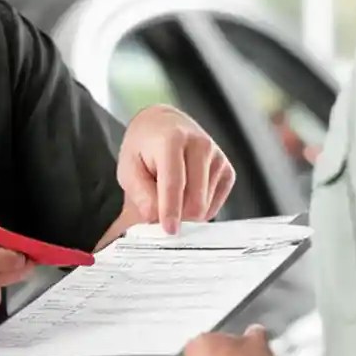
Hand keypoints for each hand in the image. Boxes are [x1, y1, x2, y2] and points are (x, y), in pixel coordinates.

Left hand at [118, 105, 234, 233]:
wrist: (163, 126)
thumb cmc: (143, 148)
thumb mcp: (128, 169)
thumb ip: (142, 195)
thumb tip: (158, 220)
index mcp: (172, 140)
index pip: (174, 182)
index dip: (171, 209)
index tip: (169, 230)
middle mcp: (201, 145)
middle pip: (195, 200)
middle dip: (177, 215)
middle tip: (159, 212)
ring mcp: (218, 158)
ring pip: (205, 206)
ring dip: (185, 211)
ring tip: (171, 193)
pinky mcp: (227, 170)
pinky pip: (214, 206)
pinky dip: (198, 209)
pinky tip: (186, 194)